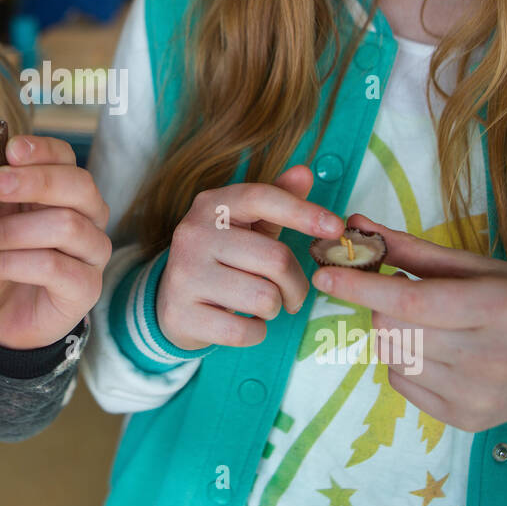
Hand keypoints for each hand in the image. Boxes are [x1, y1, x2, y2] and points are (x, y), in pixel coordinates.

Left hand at [0, 134, 109, 349]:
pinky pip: (54, 266)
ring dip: (11, 231)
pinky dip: (11, 263)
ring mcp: (92, 252)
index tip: (9, 149)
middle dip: (35, 181)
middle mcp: (87, 216)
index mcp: (62, 191)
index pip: (65, 156)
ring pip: (66, 225)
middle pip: (78, 184)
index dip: (41, 149)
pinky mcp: (86, 287)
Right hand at [156, 165, 345, 351]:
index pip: (261, 198)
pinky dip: (256, 332)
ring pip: (264, 298)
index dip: (303, 212)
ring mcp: (184, 274)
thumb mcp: (247, 225)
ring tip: (261, 304)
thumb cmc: (222, 258)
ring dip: (275, 308)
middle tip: (291, 294)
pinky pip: (244, 331)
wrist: (170, 301)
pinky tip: (244, 323)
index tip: (336, 228)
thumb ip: (277, 199)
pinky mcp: (181, 314)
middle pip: (275, 259)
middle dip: (295, 284)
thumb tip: (304, 173)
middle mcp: (193, 234)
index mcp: (212, 206)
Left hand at [311, 213, 506, 432]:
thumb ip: (412, 249)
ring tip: (426, 323)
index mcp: (500, 310)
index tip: (324, 273)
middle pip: (394, 330)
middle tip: (403, 294)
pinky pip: (401, 383)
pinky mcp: (467, 421)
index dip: (361, 288)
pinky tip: (434, 351)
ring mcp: (479, 396)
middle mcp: (492, 359)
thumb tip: (355, 226)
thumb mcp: (477, 265)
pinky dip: (402, 361)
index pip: (412, 304)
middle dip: (380, 306)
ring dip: (391, 333)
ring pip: (392, 357)